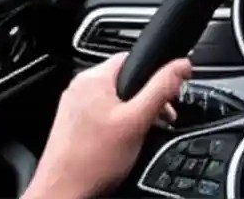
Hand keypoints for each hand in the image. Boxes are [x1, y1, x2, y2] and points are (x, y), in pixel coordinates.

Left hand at [23, 53, 191, 198]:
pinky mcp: (72, 124)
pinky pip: (102, 114)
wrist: (63, 192)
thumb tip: (180, 66)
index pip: (132, 58)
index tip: (169, 94)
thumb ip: (160, 89)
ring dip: (133, 113)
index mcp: (93, 78)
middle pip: (124, 81)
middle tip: (161, 119)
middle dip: (147, 99)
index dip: (156, 74)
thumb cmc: (92, 160)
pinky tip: (122, 142)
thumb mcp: (137, 121)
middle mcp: (79, 88)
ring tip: (141, 134)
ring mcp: (73, 107)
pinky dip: (117, 124)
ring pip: (114, 99)